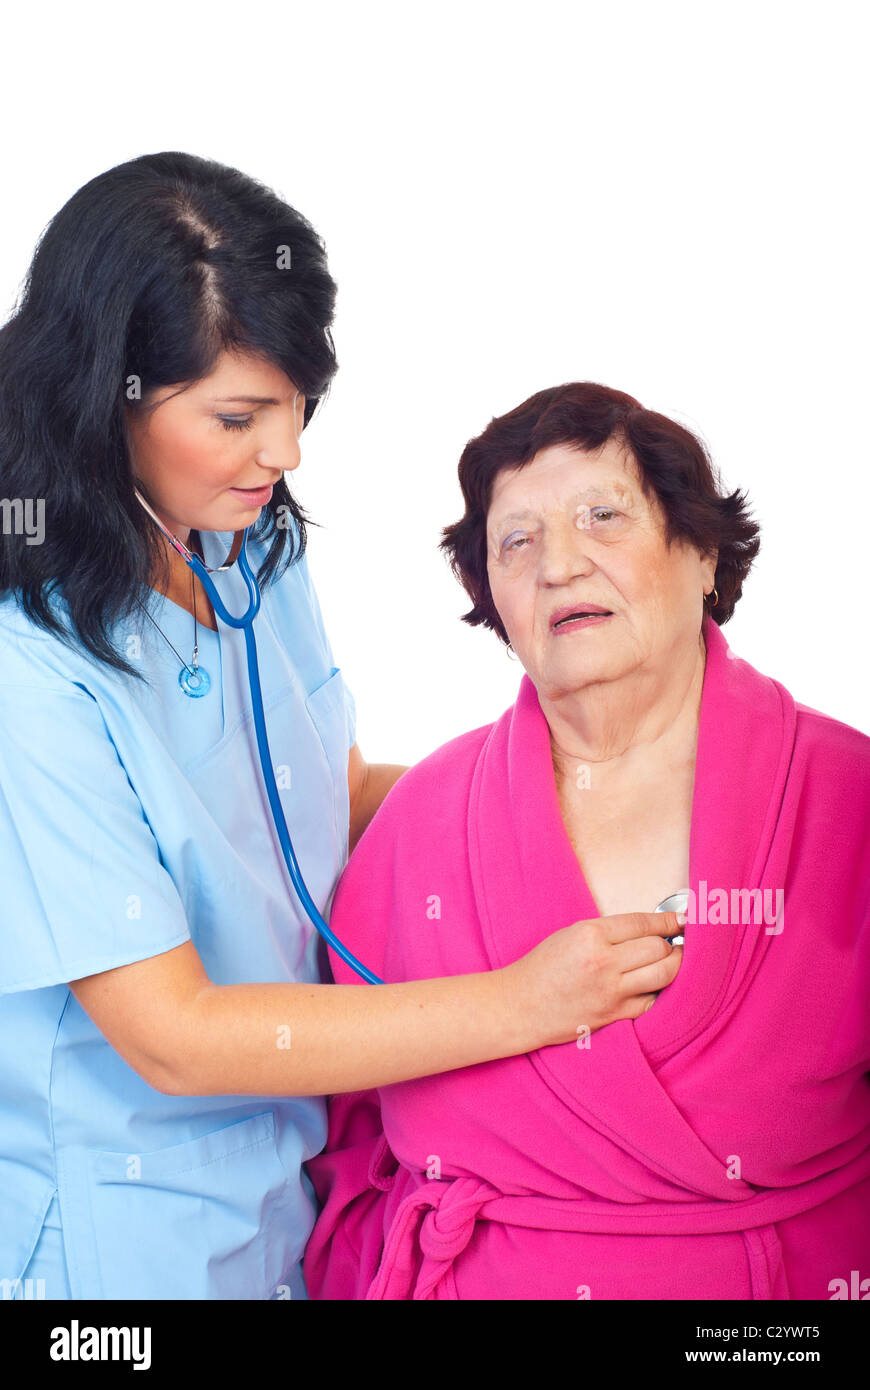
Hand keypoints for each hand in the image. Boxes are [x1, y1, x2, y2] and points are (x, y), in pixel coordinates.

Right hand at [505, 911, 685, 1048]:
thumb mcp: (570, 934)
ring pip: (663, 975)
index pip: (643, 924)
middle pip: (659, 949)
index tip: (679, 919)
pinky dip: (657, 991)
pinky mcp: (614, 1015)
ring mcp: (611, 992)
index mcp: (590, 935)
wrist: (519, 1006)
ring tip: (672, 961)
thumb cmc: (542, 968)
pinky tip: (653, 985)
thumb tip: (647, 931)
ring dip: (673, 966)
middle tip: (675, 942)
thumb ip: (608, 932)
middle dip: (672, 944)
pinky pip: (651, 1002)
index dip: (667, 921)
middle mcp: (604, 962)